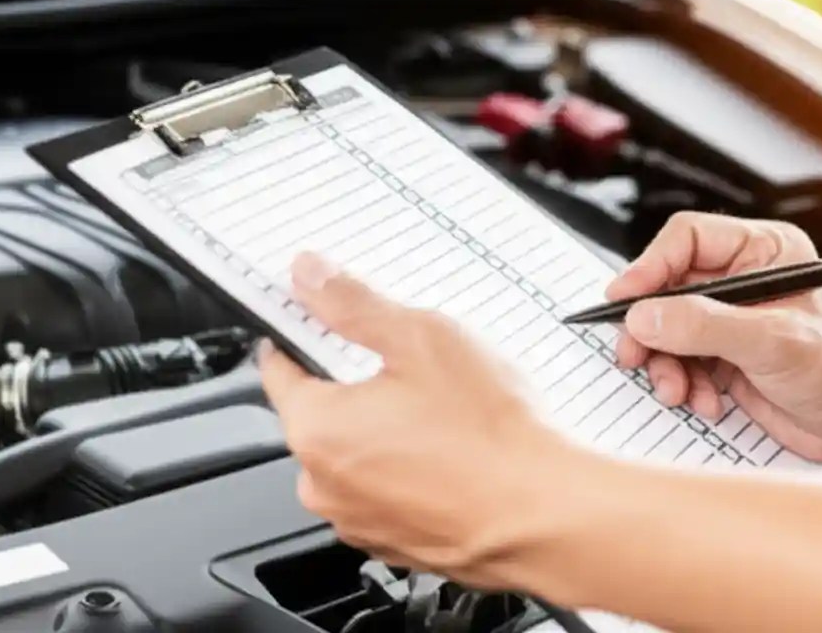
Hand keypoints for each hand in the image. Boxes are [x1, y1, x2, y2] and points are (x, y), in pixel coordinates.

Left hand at [260, 253, 591, 588]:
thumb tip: (308, 276)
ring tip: (447, 416)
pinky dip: (412, 473)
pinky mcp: (395, 544)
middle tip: (416, 371)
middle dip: (361, 388)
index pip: (278, 370)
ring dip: (388, 434)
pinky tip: (455, 455)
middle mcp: (323, 484)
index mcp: (316, 429)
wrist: (542, 514)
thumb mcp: (421, 339)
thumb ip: (353, 305)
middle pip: (323, 415)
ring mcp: (359, 522)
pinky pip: (389, 494)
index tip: (324, 323)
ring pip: (359, 457)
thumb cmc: (488, 434)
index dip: (302, 337)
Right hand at [607, 212, 821, 462]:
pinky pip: (679, 361)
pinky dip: (682, 384)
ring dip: (664, 363)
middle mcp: (743, 278)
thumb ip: (705, 326)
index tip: (624, 301)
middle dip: (651, 328)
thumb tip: (644, 317)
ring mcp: (731, 319)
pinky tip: (705, 402)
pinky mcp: (725, 356)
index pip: (686, 240)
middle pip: (667, 287)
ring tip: (677, 391)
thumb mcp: (772, 343)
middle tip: (635, 356)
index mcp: (763, 250)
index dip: (650, 267)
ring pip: (666, 329)